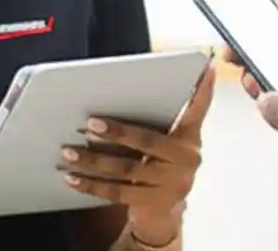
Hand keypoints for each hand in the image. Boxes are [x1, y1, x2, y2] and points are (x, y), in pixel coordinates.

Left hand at [61, 63, 215, 246]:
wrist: (164, 211)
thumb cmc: (160, 163)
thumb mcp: (169, 141)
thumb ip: (161, 118)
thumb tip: (138, 89)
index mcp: (189, 137)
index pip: (197, 109)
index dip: (203, 89)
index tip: (207, 66)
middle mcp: (186, 160)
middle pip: (148, 141)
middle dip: (117, 132)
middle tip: (90, 123)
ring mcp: (171, 184)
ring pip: (127, 169)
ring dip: (94, 160)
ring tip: (69, 152)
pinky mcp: (153, 204)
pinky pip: (117, 192)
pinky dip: (91, 185)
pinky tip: (72, 177)